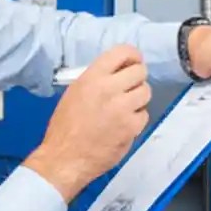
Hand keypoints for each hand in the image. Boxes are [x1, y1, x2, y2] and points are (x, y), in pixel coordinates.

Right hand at [23, 45, 151, 201]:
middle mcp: (109, 89)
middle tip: (130, 88)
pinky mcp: (131, 127)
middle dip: (137, 78)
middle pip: (140, 71)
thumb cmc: (65, 127)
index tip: (134, 62)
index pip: (123, 52)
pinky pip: (144, 115)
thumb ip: (97, 79)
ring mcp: (122, 109)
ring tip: (125, 108)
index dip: (133, 56)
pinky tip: (123, 125)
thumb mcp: (75, 92)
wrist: (65, 158)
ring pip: (146, 92)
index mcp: (92, 77)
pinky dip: (136, 119)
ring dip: (138, 98)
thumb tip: (120, 71)